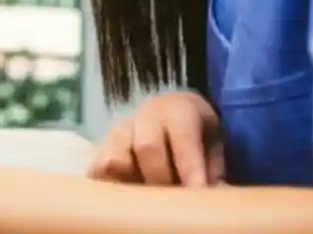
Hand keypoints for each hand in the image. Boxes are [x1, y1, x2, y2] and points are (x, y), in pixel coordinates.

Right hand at [88, 91, 224, 186]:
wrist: (167, 115)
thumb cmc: (195, 134)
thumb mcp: (212, 143)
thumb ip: (213, 169)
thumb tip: (214, 195)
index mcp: (176, 110)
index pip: (182, 136)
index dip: (190, 166)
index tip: (197, 192)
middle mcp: (143, 117)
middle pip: (147, 147)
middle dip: (162, 178)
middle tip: (174, 202)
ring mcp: (117, 132)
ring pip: (116, 159)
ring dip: (134, 183)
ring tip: (150, 199)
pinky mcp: (100, 149)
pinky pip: (98, 171)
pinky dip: (112, 187)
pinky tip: (130, 195)